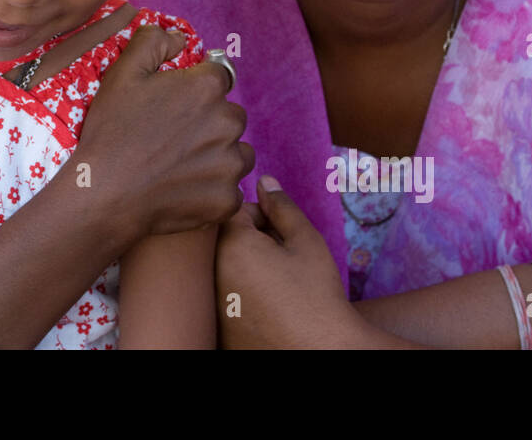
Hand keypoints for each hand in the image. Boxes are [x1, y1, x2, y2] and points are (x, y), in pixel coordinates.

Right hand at [73, 26, 252, 241]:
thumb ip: (153, 42)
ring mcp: (231, 163)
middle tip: (173, 138)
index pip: (218, 77)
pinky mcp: (228, 199)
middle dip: (209, 122)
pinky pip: (229, 189)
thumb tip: (178, 37)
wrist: (105, 194)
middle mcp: (228, 121)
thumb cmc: (112, 131)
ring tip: (180, 165)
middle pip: (229, 115)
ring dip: (217, 155)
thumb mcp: (122, 74)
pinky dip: (211, 190)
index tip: (175, 106)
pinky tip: (183, 189)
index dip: (195, 89)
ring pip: (236, 152)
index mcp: (207, 87)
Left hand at [217, 177, 410, 347]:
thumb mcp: (306, 241)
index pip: (236, 210)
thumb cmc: (316, 295)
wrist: (321, 350)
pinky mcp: (216, 324)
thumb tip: (264, 181)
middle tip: (280, 260)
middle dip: (251, 239)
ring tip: (276, 282)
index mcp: (230, 244)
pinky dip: (239, 293)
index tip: (284, 237)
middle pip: (224, 237)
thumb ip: (282, 206)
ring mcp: (210, 300)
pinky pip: (222, 295)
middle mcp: (210, 271)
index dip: (264, 218)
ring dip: (244, 264)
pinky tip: (266, 305)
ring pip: (223, 265)